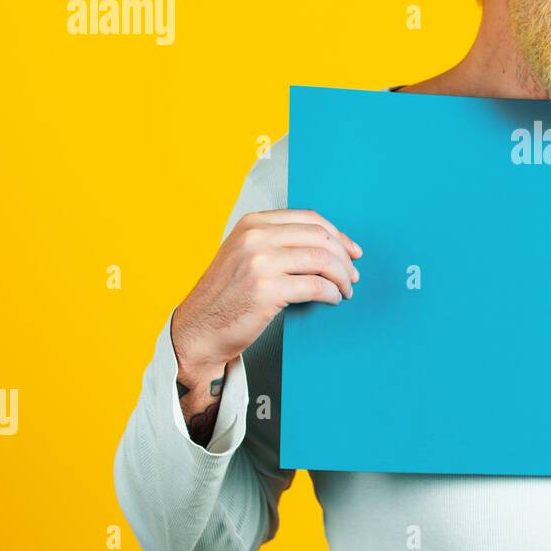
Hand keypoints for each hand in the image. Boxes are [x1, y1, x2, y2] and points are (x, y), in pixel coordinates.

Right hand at [171, 208, 362, 375]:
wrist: (198, 331)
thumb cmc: (225, 297)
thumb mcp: (243, 254)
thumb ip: (275, 242)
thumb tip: (324, 243)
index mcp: (252, 224)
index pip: (309, 218)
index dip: (337, 234)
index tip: (351, 250)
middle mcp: (255, 237)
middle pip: (320, 237)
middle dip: (344, 257)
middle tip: (353, 275)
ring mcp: (260, 262)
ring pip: (322, 260)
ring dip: (342, 277)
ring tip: (345, 290)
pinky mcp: (267, 290)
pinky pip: (316, 286)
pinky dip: (332, 293)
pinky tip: (332, 299)